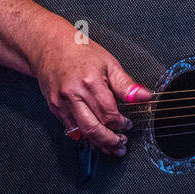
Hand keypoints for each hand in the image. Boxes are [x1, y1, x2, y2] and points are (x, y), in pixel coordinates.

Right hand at [30, 30, 153, 155]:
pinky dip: (83, 137)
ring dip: (97, 143)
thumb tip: (145, 97)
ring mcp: (60, 103)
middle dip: (110, 140)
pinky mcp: (53, 107)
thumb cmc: (80, 52)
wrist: (49, 46)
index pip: (109, 113)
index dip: (121, 124)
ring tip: (110, 147)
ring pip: (80, 132)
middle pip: (93, 127)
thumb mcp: (109, 63)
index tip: (129, 125)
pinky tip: (94, 139)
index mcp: (90, 82)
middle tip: (121, 145)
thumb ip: (127, 84)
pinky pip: (69, 128)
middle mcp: (73, 95)